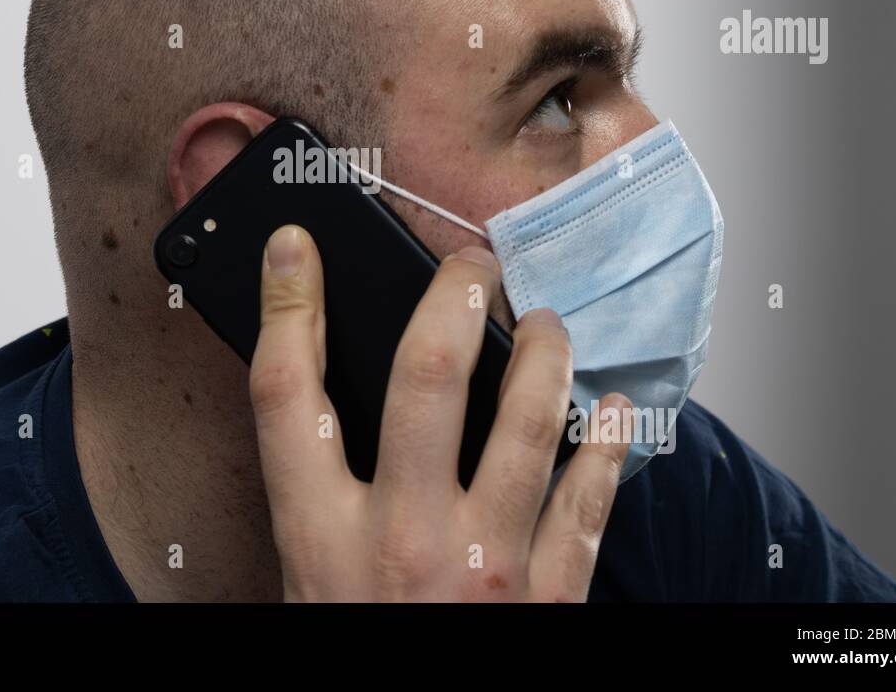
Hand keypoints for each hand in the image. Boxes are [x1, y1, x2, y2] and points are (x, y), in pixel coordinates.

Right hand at [249, 223, 630, 601]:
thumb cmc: (359, 648)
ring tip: (546, 323)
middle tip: (469, 264)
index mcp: (318, 538)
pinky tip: (607, 410)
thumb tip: (329, 388)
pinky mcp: (553, 594)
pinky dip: (607, 441)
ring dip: (544, 351)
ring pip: (528, 418)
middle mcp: (401, 541)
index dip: (290, 301)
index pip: (288, 391)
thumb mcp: (307, 580)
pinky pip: (592, 495)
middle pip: (425, 374)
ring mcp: (486, 565)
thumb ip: (317, 491)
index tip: (299, 248)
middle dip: (452, 295)